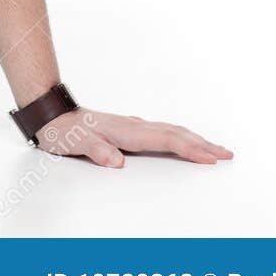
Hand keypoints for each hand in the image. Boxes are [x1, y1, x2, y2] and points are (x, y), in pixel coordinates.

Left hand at [34, 107, 234, 168]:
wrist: (48, 115)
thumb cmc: (62, 131)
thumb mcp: (75, 143)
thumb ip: (96, 151)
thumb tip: (116, 161)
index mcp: (125, 131)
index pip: (165, 140)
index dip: (190, 149)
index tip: (212, 158)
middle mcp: (132, 126)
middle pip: (175, 133)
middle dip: (202, 144)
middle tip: (227, 154)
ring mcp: (130, 126)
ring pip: (170, 131)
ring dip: (193, 139)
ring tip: (213, 148)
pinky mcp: (126, 129)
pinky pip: (160, 132)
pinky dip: (178, 137)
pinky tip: (180, 141)